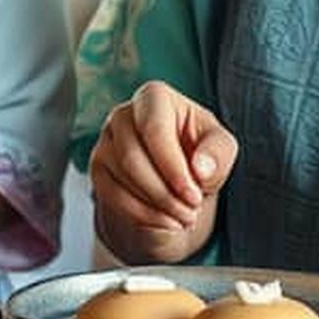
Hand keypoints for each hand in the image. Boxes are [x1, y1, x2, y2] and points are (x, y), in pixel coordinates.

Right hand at [91, 82, 237, 256]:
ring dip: (157, 206)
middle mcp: (122, 115)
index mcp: (153, 98)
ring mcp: (105, 142)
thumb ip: (217, 153)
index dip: (173, 167)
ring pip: (122, 180)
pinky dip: (143, 215)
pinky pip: (113, 197)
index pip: (154, 130)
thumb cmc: (198, 149)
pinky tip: (166, 220)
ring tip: (185, 216)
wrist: (176, 172)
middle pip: (133, 158)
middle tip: (192, 211)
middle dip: (165, 192)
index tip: (194, 195)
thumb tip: (201, 169)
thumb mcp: (220, 146)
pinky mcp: (98, 170)